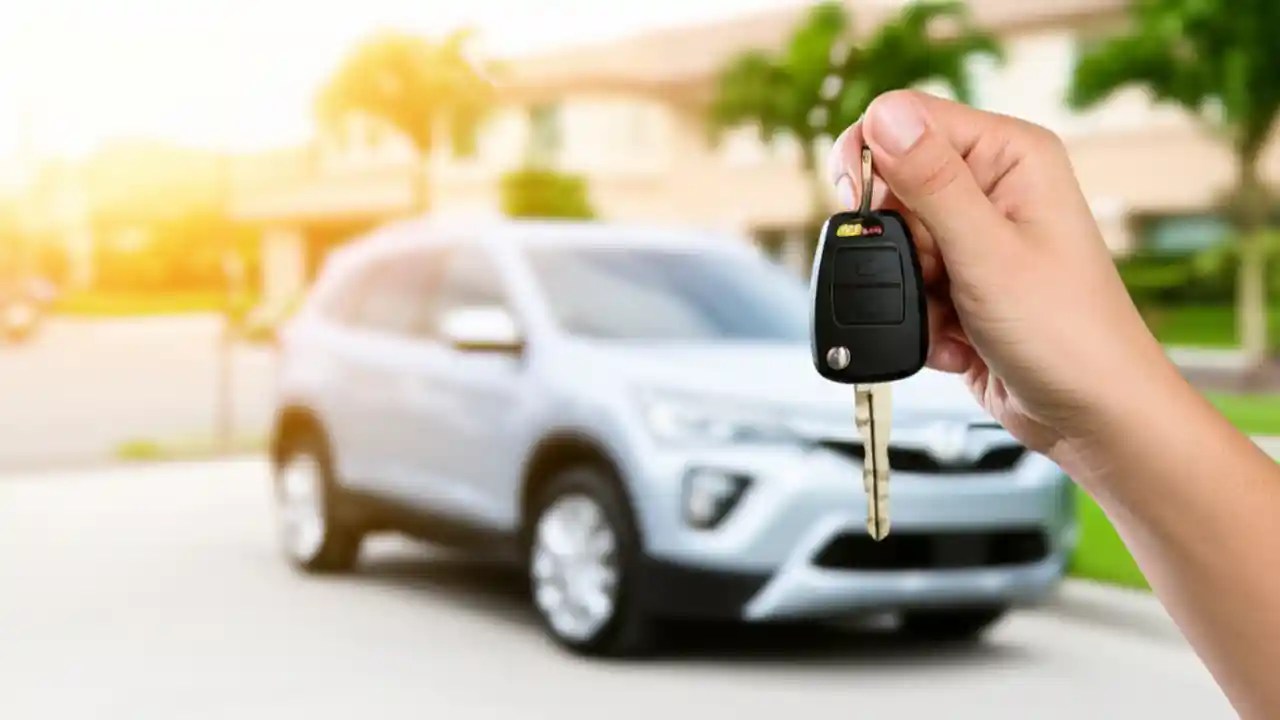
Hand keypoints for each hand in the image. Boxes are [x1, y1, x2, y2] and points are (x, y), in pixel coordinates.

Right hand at [827, 91, 1172, 463]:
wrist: (1092, 418)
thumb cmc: (1068, 336)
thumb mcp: (987, 252)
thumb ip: (931, 181)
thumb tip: (884, 114)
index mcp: (1009, 154)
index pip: (905, 120)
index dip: (873, 160)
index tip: (867, 209)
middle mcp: (991, 188)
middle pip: (890, 186)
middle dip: (894, 242)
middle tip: (933, 275)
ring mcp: (974, 238)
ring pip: (891, 244)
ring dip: (906, 290)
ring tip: (952, 314)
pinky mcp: (960, 284)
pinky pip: (903, 288)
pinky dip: (918, 320)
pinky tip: (958, 338)